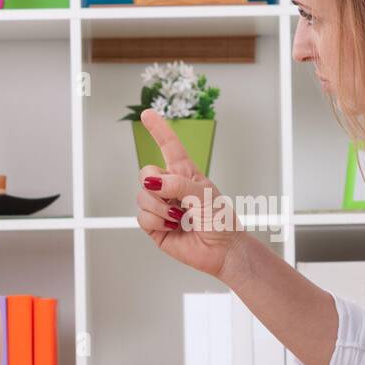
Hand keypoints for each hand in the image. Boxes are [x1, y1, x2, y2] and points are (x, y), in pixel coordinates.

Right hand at [135, 108, 246, 279]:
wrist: (222, 250)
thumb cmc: (220, 220)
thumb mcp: (204, 194)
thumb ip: (178, 184)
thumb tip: (151, 182)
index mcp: (185, 173)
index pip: (168, 146)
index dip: (158, 129)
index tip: (147, 114)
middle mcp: (170, 187)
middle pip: (145, 172)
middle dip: (156, 184)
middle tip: (176, 199)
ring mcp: (161, 206)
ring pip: (142, 196)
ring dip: (160, 207)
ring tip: (179, 217)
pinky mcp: (154, 226)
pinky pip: (141, 217)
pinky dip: (156, 221)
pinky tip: (172, 226)